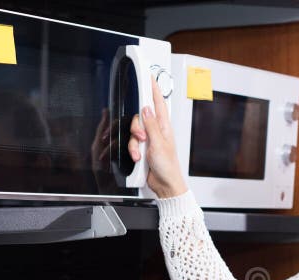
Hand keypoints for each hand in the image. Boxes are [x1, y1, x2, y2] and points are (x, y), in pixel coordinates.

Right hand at [128, 76, 187, 198]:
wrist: (165, 185)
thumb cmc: (168, 167)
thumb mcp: (158, 144)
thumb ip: (151, 125)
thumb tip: (146, 108)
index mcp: (164, 126)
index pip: (158, 102)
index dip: (152, 89)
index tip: (148, 75)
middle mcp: (156, 131)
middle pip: (139, 117)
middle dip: (136, 128)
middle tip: (142, 138)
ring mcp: (149, 140)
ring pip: (133, 132)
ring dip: (134, 144)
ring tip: (141, 153)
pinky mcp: (142, 149)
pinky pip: (131, 144)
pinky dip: (132, 151)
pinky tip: (139, 159)